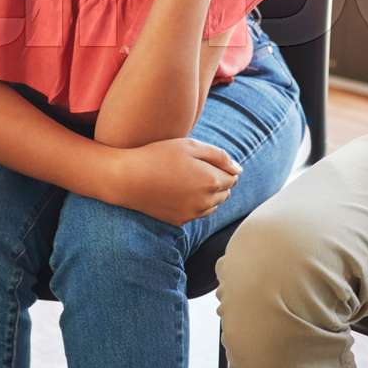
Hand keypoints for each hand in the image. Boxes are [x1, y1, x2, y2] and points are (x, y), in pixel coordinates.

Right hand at [110, 137, 241, 225]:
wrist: (128, 178)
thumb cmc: (158, 156)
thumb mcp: (190, 146)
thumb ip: (220, 156)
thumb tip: (238, 170)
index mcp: (211, 181)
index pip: (233, 178)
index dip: (222, 167)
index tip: (206, 160)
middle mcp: (206, 202)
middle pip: (225, 193)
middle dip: (218, 181)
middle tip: (196, 168)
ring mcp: (193, 214)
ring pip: (213, 205)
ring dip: (208, 194)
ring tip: (187, 180)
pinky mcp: (180, 221)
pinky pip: (197, 213)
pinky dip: (194, 204)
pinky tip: (178, 192)